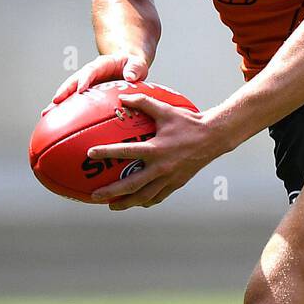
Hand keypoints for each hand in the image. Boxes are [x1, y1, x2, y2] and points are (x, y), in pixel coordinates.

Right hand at [44, 52, 149, 113]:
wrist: (128, 66)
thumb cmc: (133, 65)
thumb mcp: (137, 64)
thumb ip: (135, 69)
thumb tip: (130, 76)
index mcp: (101, 64)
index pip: (90, 70)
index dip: (85, 79)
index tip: (80, 89)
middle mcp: (90, 74)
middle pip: (73, 81)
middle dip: (63, 91)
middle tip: (54, 103)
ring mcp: (86, 84)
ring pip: (70, 93)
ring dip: (58, 103)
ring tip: (46, 115)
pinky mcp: (86, 94)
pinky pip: (75, 102)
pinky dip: (66, 111)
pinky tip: (57, 123)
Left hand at [86, 92, 214, 208]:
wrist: (214, 137)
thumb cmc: (188, 122)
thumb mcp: (165, 110)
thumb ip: (143, 103)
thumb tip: (122, 97)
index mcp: (156, 149)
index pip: (126, 151)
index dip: (106, 152)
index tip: (90, 154)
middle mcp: (161, 167)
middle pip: (132, 185)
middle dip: (112, 192)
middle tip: (95, 196)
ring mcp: (169, 178)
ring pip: (144, 196)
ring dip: (126, 202)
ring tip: (112, 206)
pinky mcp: (177, 183)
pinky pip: (158, 196)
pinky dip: (145, 201)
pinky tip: (136, 202)